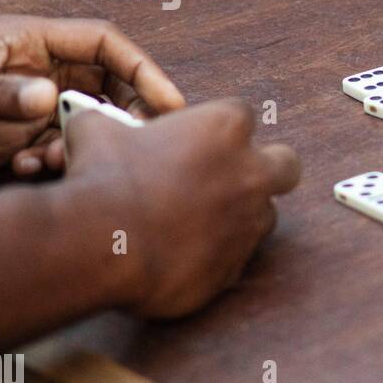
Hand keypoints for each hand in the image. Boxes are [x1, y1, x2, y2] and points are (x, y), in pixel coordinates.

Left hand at [0, 16, 183, 180]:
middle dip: (124, 113)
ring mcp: (29, 105)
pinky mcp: (18, 138)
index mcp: (27, 40)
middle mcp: (37, 70)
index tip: (168, 101)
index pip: (103, 43)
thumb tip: (52, 99)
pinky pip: (58, 149)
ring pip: (86, 122)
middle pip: (108, 83)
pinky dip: (53, 163)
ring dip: (83, 146)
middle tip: (136, 143)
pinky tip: (24, 169)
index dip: (141, 68)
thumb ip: (0, 93)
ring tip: (57, 162)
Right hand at [65, 99, 300, 318]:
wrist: (100, 243)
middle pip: (286, 164)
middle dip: (266, 168)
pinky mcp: (237, 266)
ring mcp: (249, 222)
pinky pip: (237, 257)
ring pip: (265, 215)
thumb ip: (113, 120)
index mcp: (226, 128)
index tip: (195, 141)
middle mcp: (251, 173)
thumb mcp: (96, 129)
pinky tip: (184, 254)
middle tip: (233, 177)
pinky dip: (218, 254)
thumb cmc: (102, 178)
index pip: (242, 116)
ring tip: (198, 221)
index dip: (218, 128)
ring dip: (241, 215)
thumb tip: (96, 117)